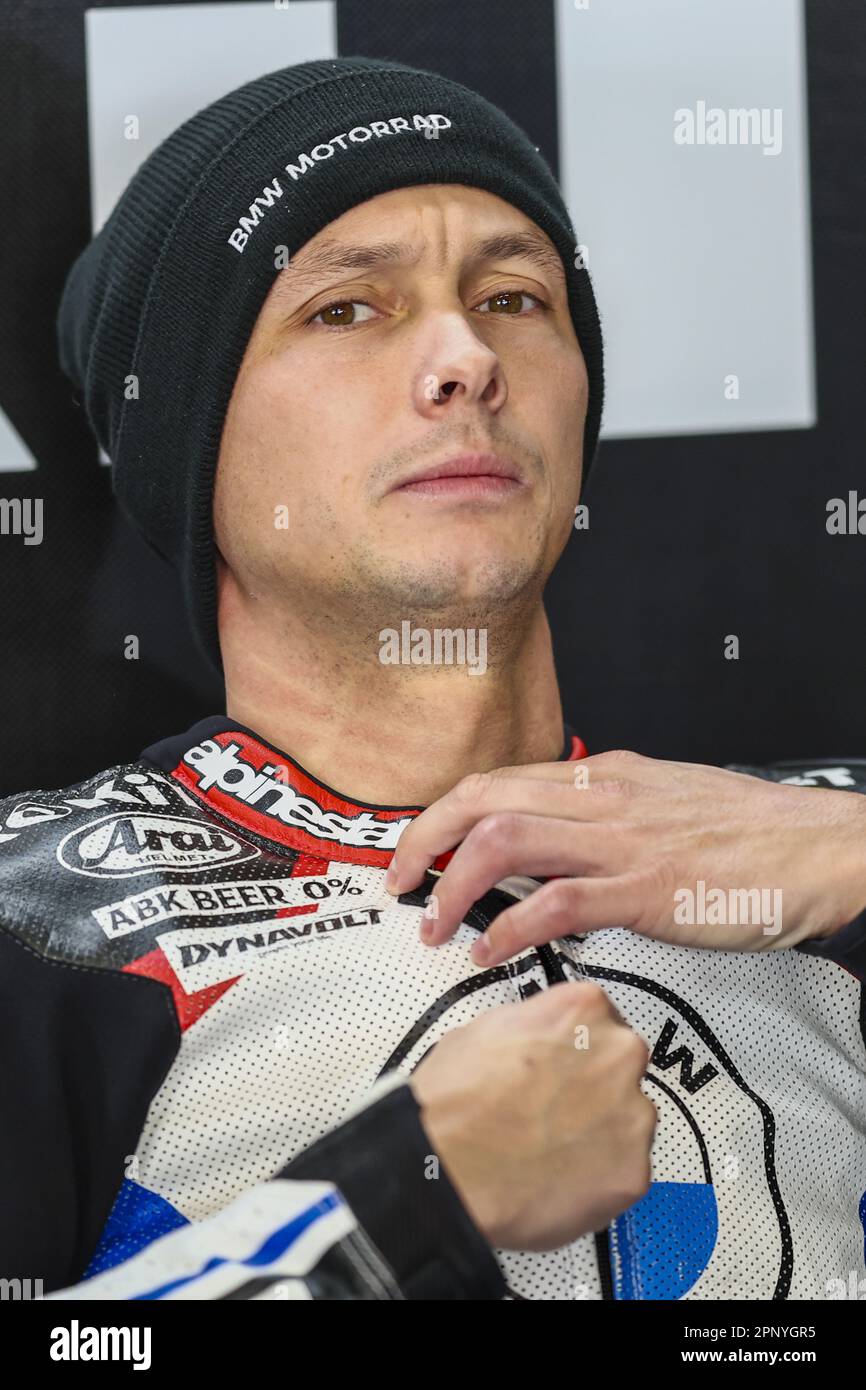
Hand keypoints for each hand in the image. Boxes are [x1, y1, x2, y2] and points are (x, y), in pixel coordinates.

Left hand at [385, 749, 865, 965]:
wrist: (825, 848)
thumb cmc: (754, 834)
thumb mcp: (667, 803)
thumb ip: (608, 816)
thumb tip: (558, 840)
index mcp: (607, 775)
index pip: (500, 780)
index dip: (443, 813)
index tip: (416, 849)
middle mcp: (605, 797)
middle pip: (484, 798)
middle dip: (424, 839)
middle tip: (397, 883)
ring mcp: (623, 841)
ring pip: (505, 840)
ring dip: (453, 886)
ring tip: (433, 925)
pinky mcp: (646, 891)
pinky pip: (554, 904)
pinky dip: (506, 930)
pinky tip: (488, 953)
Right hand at [410, 980, 655, 1249]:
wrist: (444, 1170)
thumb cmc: (454, 1102)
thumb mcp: (488, 1028)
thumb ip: (539, 1025)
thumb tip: (546, 1038)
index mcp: (585, 1010)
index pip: (602, 1018)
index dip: (578, 1045)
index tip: (565, 1062)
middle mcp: (620, 1055)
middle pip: (621, 1066)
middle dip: (594, 1086)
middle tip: (553, 1109)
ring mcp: (633, 1116)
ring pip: (628, 1119)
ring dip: (600, 1131)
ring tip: (550, 1149)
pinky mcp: (634, 1171)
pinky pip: (625, 1168)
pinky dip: (598, 1175)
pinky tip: (558, 1176)